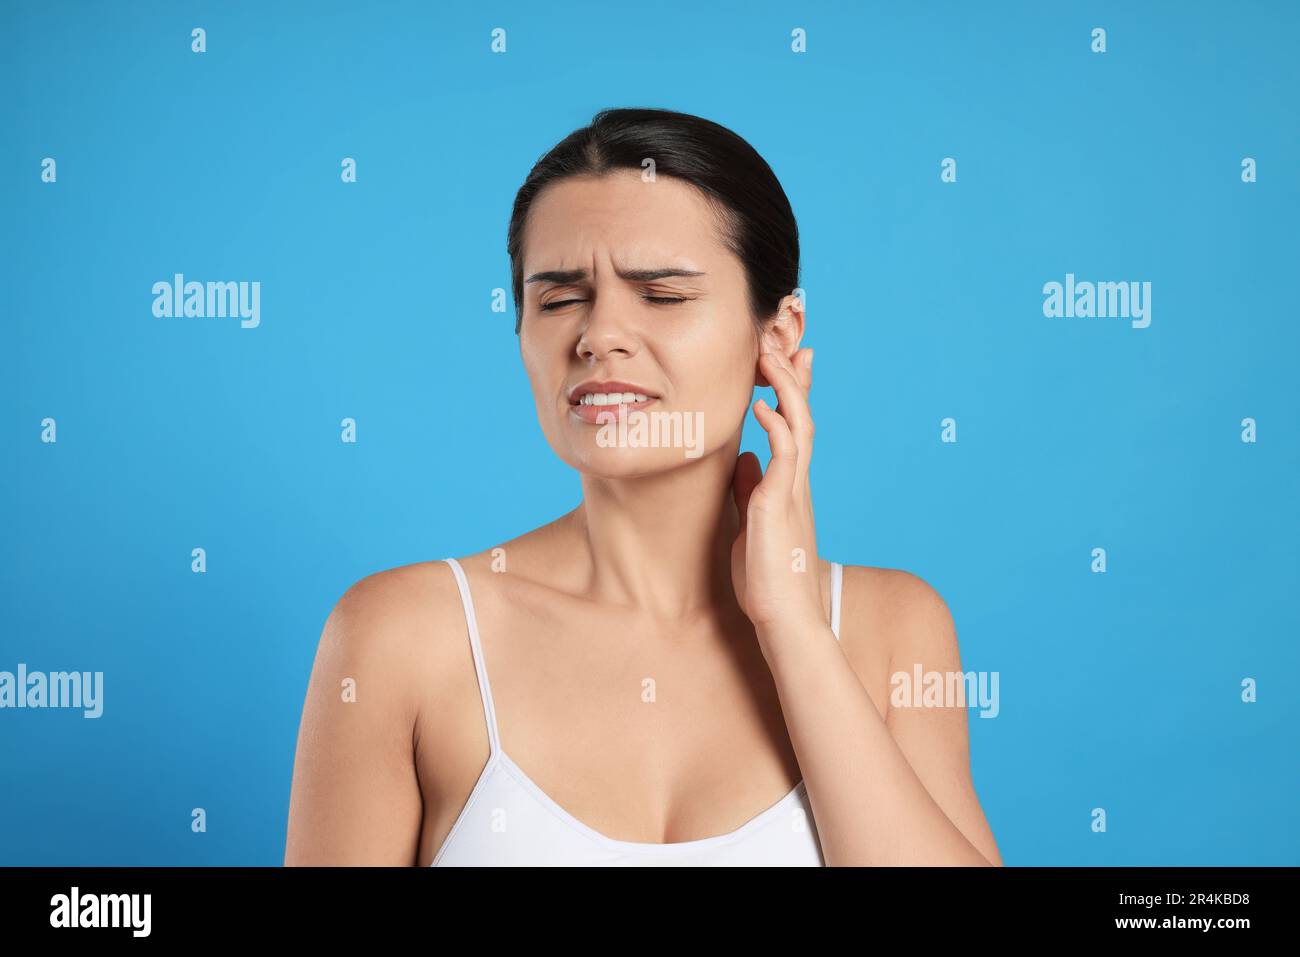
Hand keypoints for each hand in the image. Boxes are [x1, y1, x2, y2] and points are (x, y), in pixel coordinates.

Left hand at [730, 344, 822, 636]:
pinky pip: (785, 454)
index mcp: (788, 486)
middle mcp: (796, 482)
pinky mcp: (781, 503)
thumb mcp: (751, 522)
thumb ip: (750, 489)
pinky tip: (761, 404)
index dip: (791, 394)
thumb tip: (744, 460)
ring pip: (799, 425)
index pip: (793, 429)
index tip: (787, 361)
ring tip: (770, 355)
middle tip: (786, 342)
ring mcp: (792, 490)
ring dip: (785, 387)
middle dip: (794, 378)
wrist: (783, 617)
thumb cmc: (765, 578)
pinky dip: (776, 425)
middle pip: (802, 416)